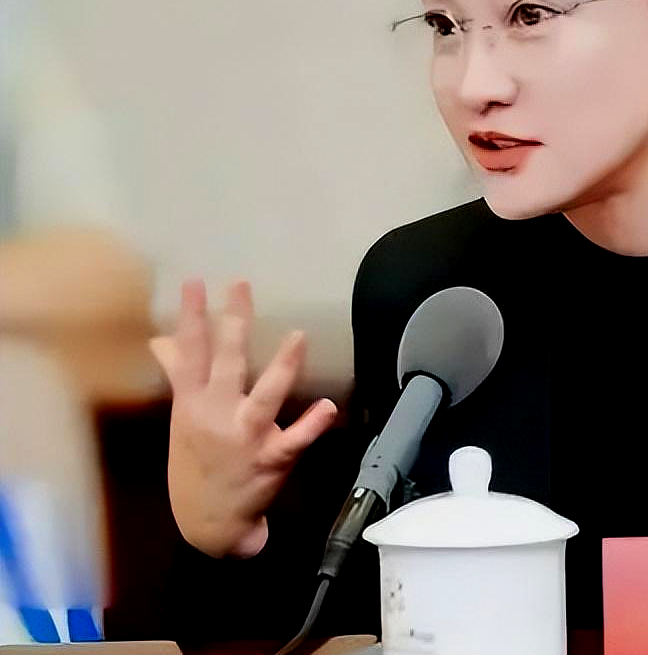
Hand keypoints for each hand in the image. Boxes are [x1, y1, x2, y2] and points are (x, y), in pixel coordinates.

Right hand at [149, 279, 336, 556]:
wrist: (206, 524)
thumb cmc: (195, 463)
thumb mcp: (181, 419)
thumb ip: (178, 375)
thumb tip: (161, 339)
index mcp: (192, 403)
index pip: (190, 353)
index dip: (191, 318)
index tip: (194, 283)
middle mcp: (216, 416)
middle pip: (226, 364)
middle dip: (233, 324)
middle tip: (241, 286)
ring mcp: (245, 437)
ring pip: (264, 397)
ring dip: (282, 367)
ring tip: (298, 337)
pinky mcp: (271, 460)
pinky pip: (293, 441)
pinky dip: (311, 425)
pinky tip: (327, 408)